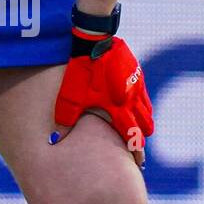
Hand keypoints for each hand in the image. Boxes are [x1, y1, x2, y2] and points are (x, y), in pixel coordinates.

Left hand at [52, 35, 153, 168]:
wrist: (94, 41)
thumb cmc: (81, 70)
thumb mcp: (70, 96)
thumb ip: (66, 119)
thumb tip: (56, 141)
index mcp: (118, 108)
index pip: (132, 135)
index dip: (136, 150)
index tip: (137, 162)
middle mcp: (131, 99)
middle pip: (145, 125)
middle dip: (141, 138)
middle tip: (137, 149)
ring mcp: (136, 86)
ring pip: (147, 110)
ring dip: (143, 122)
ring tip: (137, 130)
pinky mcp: (136, 73)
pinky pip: (143, 95)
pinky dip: (141, 106)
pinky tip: (133, 107)